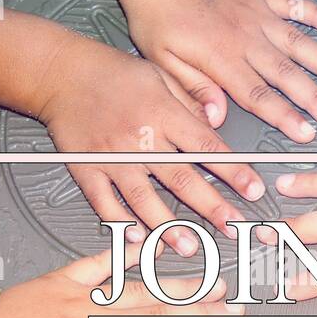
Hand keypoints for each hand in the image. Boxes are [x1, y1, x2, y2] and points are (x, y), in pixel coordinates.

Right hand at [36, 35, 266, 251]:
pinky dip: (119, 221)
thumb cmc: (114, 72)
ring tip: (188, 246)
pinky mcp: (85, 168)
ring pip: (143, 198)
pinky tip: (136, 237)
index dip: (234, 171)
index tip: (254, 190)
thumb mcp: (161, 73)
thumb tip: (220, 119)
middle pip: (181, 179)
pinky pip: (103, 201)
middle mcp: (140, 138)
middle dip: (211, 206)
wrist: (62, 71)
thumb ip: (192, 99)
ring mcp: (111, 157)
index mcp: (163, 113)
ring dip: (167, 226)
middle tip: (233, 227)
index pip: (207, 147)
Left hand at [114, 0, 316, 142]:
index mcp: (221, 58)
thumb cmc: (155, 14)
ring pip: (297, 42)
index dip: (285, 117)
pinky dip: (316, 14)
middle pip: (286, 74)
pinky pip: (293, 4)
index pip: (259, 96)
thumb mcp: (161, 61)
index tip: (305, 133)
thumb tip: (216, 120)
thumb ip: (193, 89)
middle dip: (314, 98)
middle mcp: (245, 36)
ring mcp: (256, 12)